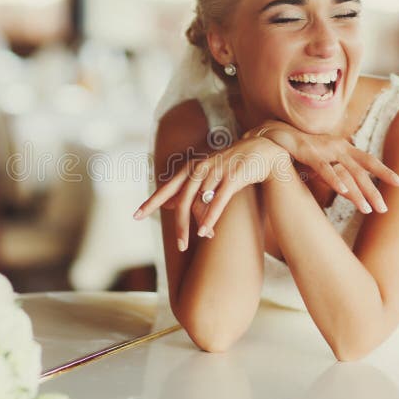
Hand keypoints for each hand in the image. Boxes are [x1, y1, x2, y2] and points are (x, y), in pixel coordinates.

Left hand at [133, 136, 290, 251]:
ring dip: (197, 226)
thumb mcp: (207, 175)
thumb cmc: (233, 166)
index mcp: (192, 168)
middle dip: (179, 226)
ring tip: (194, 243)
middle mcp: (201, 168)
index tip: (136, 216)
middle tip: (179, 246)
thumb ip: (188, 189)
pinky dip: (210, 218)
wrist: (263, 152)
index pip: (167, 188)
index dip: (152, 202)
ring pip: (199, 204)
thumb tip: (168, 205)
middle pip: (182, 201)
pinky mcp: (232, 177)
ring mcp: (216, 172)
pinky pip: (217, 202)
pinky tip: (206, 232)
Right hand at [243, 120, 398, 213]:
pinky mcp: (310, 154)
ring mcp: (325, 150)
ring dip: (359, 192)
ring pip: (348, 172)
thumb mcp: (322, 159)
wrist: (276, 134)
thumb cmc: (299, 149)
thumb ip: (335, 169)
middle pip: (363, 169)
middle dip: (375, 190)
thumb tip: (346, 184)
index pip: (368, 160)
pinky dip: (335, 180)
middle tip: (385, 209)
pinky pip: (325, 169)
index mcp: (342, 147)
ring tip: (368, 210)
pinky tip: (344, 192)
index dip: (384, 171)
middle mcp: (338, 146)